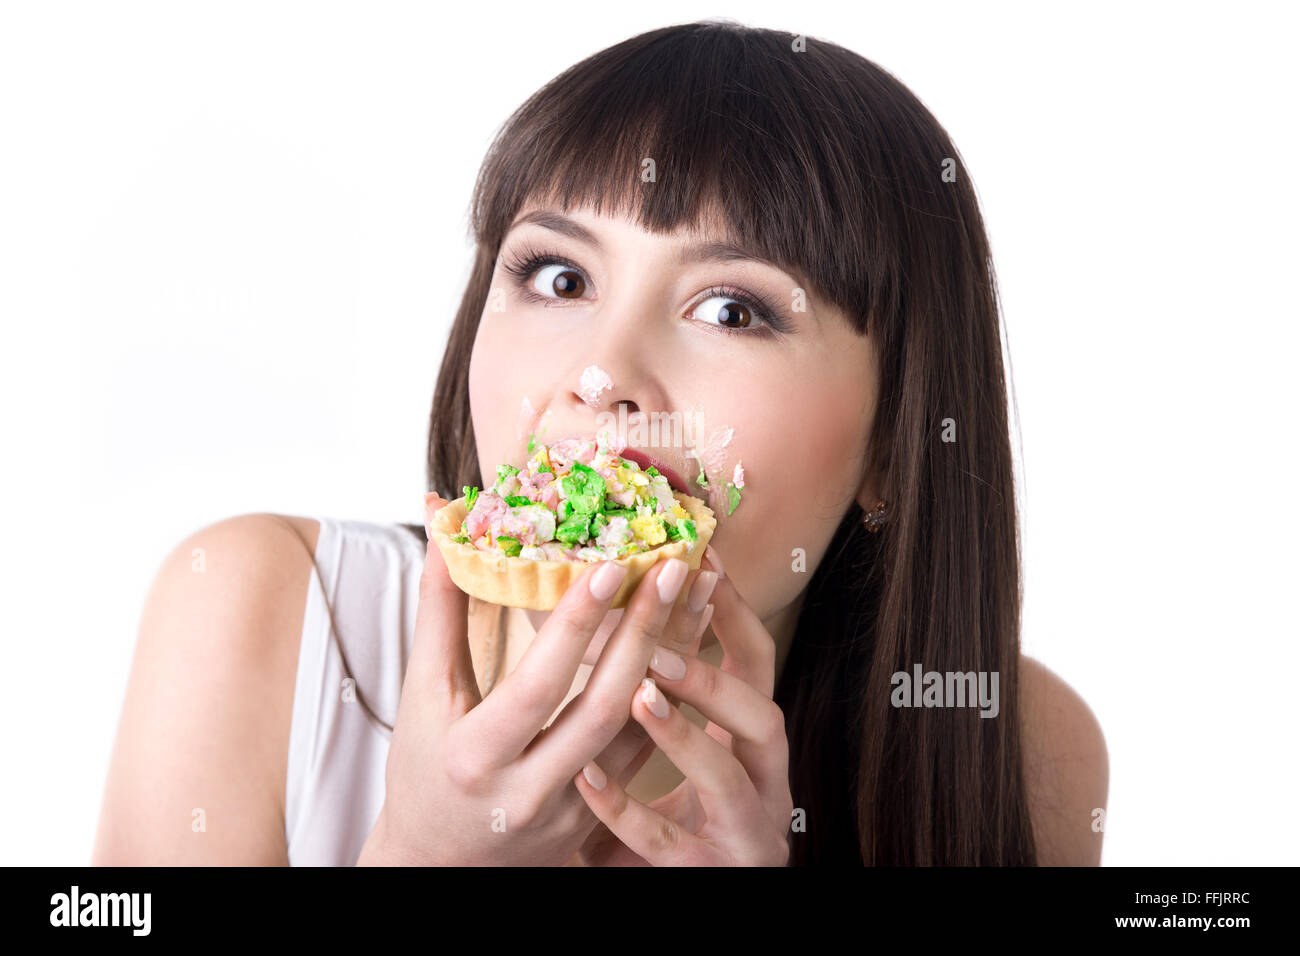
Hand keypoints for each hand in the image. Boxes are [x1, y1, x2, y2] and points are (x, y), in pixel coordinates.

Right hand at [357, 493, 716, 865]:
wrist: (440, 863)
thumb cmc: (424, 768)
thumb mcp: (424, 692)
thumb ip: (441, 607)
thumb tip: (442, 519)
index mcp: (476, 757)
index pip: (537, 686)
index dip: (576, 627)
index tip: (612, 566)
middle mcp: (529, 790)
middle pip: (603, 707)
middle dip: (645, 633)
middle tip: (674, 566)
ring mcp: (573, 810)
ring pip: (640, 729)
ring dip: (675, 657)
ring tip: (698, 591)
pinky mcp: (601, 818)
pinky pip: (646, 748)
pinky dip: (672, 690)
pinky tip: (689, 641)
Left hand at [573, 551, 793, 865]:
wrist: (694, 896)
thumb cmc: (680, 824)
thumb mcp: (684, 755)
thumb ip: (659, 695)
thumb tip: (610, 609)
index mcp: (755, 744)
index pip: (759, 666)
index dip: (736, 614)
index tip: (701, 563)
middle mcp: (765, 784)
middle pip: (762, 716)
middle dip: (713, 675)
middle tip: (654, 642)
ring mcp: (745, 832)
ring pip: (728, 779)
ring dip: (684, 734)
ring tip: (636, 695)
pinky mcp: (710, 873)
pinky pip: (667, 841)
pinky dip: (627, 807)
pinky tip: (588, 777)